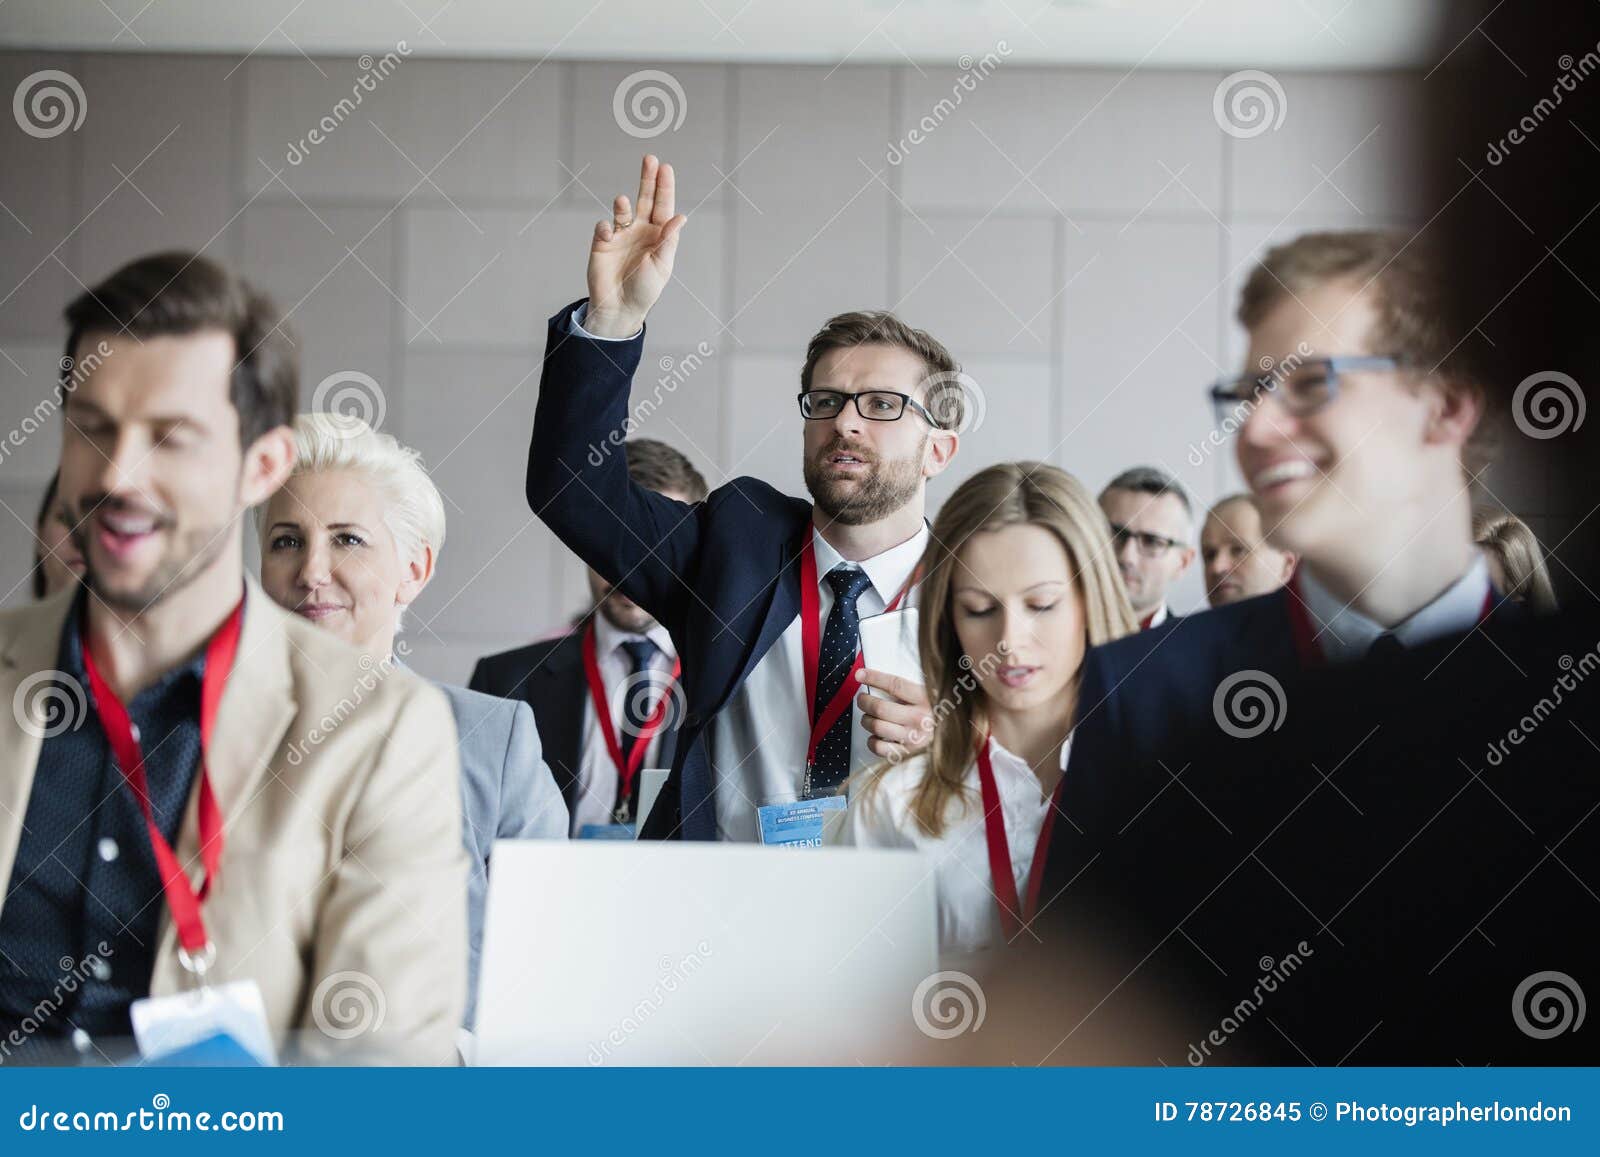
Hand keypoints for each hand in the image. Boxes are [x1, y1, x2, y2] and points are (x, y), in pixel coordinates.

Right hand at [585, 154, 687, 337]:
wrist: (619, 307)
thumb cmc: (645, 289)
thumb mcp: (661, 266)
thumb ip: (668, 241)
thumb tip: (680, 217)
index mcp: (659, 235)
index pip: (663, 206)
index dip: (664, 187)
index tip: (665, 167)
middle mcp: (641, 230)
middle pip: (645, 199)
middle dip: (647, 180)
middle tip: (650, 159)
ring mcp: (621, 235)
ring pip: (622, 211)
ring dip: (622, 205)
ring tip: (622, 201)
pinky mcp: (602, 243)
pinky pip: (603, 228)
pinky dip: (605, 228)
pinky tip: (608, 234)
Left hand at [855, 668, 935, 761]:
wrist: (951, 735)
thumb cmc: (934, 711)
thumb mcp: (927, 693)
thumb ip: (907, 687)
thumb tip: (876, 678)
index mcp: (925, 699)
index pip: (894, 685)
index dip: (874, 678)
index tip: (860, 675)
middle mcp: (920, 719)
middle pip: (880, 708)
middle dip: (864, 701)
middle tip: (862, 699)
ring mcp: (913, 737)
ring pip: (877, 726)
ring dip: (866, 720)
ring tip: (867, 716)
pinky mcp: (907, 752)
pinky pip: (879, 747)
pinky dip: (871, 740)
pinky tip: (875, 735)